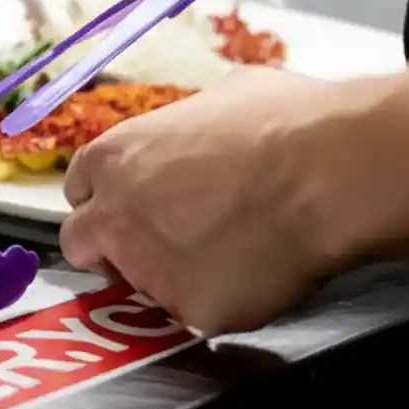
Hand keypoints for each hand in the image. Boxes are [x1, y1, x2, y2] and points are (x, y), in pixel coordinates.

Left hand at [59, 57, 408, 336]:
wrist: (329, 173)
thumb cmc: (284, 123)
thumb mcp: (221, 96)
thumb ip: (186, 126)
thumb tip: (203, 131)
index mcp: (114, 156)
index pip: (80, 189)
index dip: (108, 197)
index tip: (131, 203)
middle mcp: (115, 217)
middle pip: (81, 244)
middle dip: (109, 247)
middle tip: (158, 243)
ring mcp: (148, 270)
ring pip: (142, 285)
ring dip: (172, 273)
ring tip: (229, 250)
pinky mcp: (191, 310)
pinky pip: (198, 312)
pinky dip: (222, 300)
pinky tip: (255, 272)